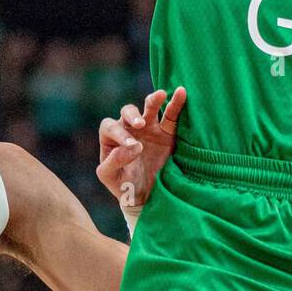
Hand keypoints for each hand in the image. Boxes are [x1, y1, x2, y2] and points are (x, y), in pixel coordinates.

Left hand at [96, 87, 185, 210]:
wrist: (148, 197)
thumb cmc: (124, 187)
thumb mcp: (111, 178)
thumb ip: (113, 162)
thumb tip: (132, 146)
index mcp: (111, 138)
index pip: (110, 127)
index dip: (119, 133)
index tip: (132, 146)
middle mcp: (129, 129)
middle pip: (127, 111)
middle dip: (132, 115)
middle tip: (141, 125)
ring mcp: (149, 129)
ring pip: (149, 107)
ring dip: (154, 100)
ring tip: (161, 95)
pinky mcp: (167, 133)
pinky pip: (171, 116)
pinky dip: (176, 103)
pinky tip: (181, 93)